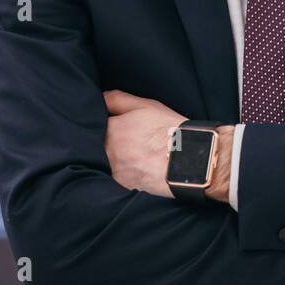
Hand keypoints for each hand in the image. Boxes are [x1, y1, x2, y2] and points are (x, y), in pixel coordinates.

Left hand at [104, 90, 218, 199]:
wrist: (188, 160)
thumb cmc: (168, 130)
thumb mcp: (145, 105)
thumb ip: (117, 99)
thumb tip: (100, 98)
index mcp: (112, 129)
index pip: (95, 123)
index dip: (105, 122)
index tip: (115, 124)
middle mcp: (108, 151)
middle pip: (96, 144)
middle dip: (106, 140)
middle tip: (127, 139)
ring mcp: (115, 171)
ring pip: (104, 161)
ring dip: (112, 156)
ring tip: (133, 153)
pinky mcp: (123, 186)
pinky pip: (114, 176)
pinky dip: (121, 171)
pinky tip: (135, 166)